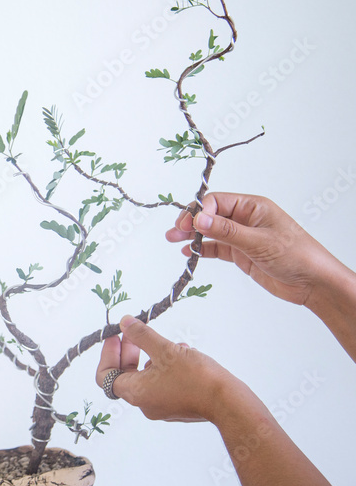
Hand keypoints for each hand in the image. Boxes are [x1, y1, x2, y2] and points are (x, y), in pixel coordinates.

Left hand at [96, 316, 238, 422]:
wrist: (230, 403)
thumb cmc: (196, 378)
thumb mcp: (165, 350)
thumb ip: (142, 335)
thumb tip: (124, 323)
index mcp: (136, 393)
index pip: (105, 376)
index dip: (108, 353)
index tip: (115, 335)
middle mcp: (145, 404)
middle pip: (126, 375)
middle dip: (130, 350)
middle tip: (135, 333)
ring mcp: (162, 406)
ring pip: (148, 376)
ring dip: (154, 356)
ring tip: (170, 343)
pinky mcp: (178, 405)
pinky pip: (164, 382)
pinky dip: (168, 366)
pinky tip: (184, 353)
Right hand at [165, 192, 342, 306]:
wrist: (314, 283)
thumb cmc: (295, 256)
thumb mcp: (258, 242)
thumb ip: (226, 231)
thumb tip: (198, 219)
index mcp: (253, 207)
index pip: (217, 202)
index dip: (200, 211)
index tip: (188, 225)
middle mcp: (246, 219)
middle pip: (211, 214)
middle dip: (191, 221)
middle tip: (174, 232)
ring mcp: (242, 237)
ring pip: (210, 232)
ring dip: (192, 235)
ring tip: (172, 240)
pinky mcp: (241, 254)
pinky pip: (216, 248)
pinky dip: (201, 249)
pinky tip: (188, 253)